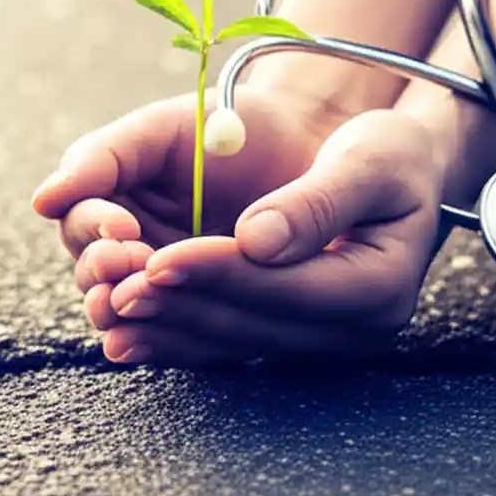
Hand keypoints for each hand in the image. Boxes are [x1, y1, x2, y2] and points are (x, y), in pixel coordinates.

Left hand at [63, 110, 443, 365]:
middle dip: (175, 302)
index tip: (157, 256)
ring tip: (107, 303)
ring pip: (222, 341)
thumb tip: (257, 241)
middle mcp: (345, 330)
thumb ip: (318, 199)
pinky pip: (216, 343)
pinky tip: (121, 333)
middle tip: (114, 285)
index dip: (216, 272)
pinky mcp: (279, 333)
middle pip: (245, 323)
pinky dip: (167, 337)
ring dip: (161, 325)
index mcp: (378, 286)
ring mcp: (310, 338)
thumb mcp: (371, 156)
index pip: (283, 288)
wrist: (388, 166)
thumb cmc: (386, 151)